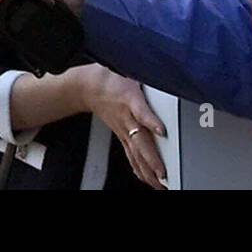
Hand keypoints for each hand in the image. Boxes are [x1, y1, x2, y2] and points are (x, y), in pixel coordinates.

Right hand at [72, 64, 167, 189]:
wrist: (87, 87)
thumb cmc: (110, 77)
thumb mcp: (128, 68)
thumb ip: (146, 71)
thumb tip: (164, 68)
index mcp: (129, 98)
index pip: (141, 111)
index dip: (151, 122)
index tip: (162, 131)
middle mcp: (126, 117)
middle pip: (139, 141)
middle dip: (151, 159)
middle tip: (163, 173)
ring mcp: (123, 129)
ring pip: (135, 153)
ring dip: (147, 170)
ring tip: (160, 183)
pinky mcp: (121, 135)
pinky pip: (130, 155)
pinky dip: (138, 169)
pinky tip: (146, 178)